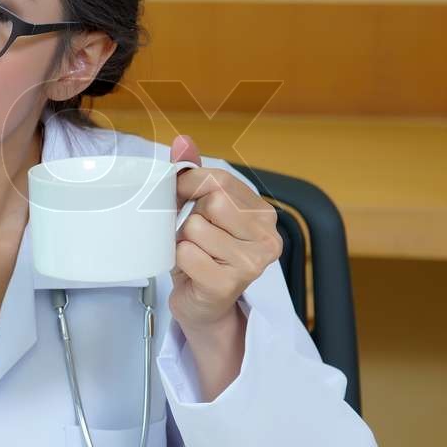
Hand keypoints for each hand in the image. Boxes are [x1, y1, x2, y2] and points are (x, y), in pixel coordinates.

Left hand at [169, 133, 280, 332]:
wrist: (202, 305)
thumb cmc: (200, 255)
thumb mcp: (196, 211)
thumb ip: (192, 174)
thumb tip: (183, 140)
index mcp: (262, 213)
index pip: (217, 178)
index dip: (187, 185)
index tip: (180, 199)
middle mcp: (267, 236)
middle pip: (210, 201)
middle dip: (189, 217)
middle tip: (192, 237)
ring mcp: (253, 262)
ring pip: (196, 228)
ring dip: (182, 241)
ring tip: (193, 254)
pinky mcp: (231, 283)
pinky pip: (187, 254)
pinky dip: (179, 260)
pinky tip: (192, 271)